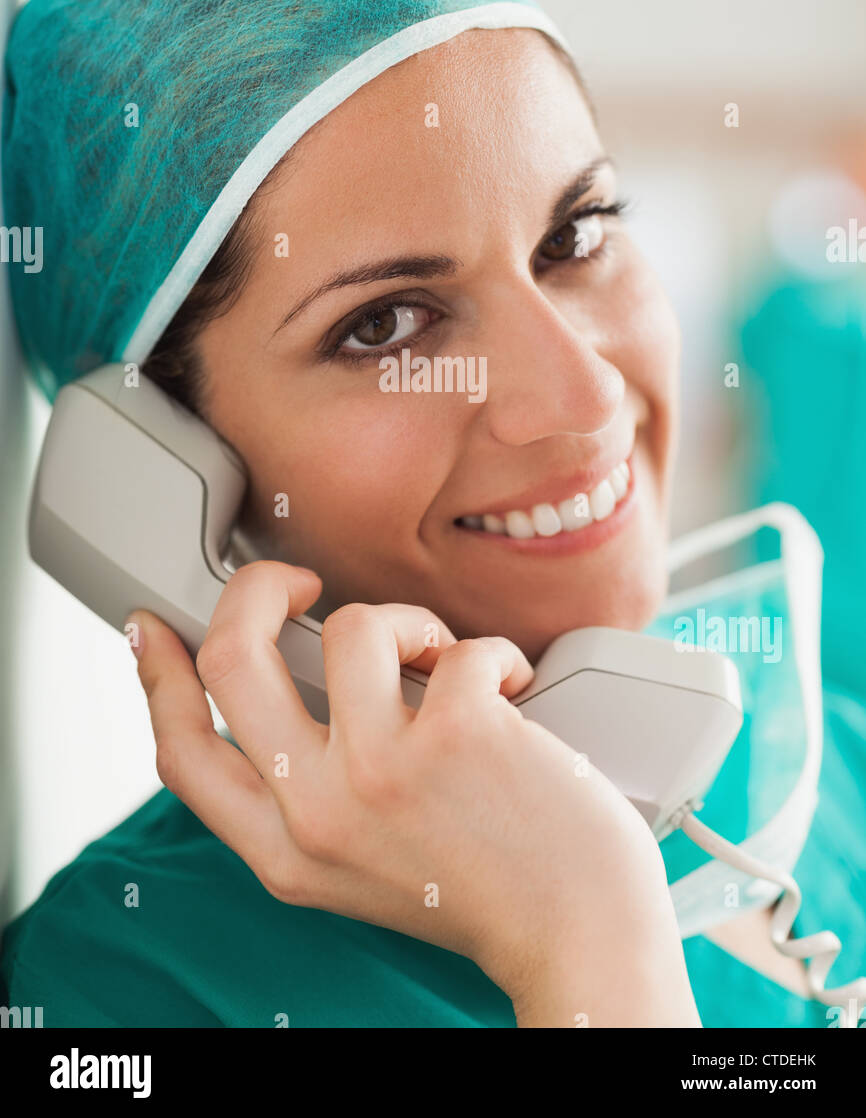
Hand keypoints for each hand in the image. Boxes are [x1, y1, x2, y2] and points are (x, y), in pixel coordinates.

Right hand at [127, 560, 697, 1025]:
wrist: (580, 936)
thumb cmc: (480, 890)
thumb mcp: (356, 864)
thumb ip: (306, 791)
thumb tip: (276, 693)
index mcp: (284, 850)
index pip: (181, 752)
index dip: (156, 676)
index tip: (154, 626)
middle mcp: (319, 813)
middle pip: (230, 658)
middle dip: (256, 588)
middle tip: (300, 580)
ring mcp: (384, 771)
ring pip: (351, 625)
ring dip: (407, 623)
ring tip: (443, 662)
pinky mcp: (459, 736)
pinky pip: (456, 643)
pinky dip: (494, 655)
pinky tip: (513, 693)